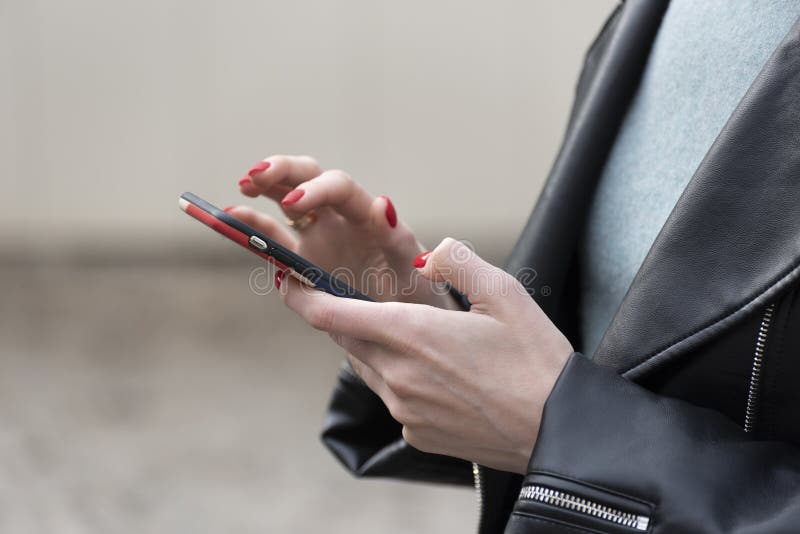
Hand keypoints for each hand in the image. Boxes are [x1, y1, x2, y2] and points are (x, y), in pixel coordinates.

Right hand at [229, 155, 455, 307]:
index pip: (339, 188)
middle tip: (256, 175)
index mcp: (366, 214)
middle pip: (307, 177)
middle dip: (282, 171)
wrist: (405, 321)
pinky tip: (230, 219)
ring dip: (262, 188)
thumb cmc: (416, 290)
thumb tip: (382, 203)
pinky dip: (251, 226)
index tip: (294, 206)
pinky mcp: (303, 258)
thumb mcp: (414, 268)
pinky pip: (273, 236)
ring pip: (284, 198)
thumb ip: (398, 238)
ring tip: (242, 186)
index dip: (315, 190)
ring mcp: (319, 235)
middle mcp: (339, 217)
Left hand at [280, 237, 573, 473]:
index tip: (286, 281)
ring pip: (368, 367)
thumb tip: (425, 252)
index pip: (331, 313)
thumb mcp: (505, 292)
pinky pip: (391, 397)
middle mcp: (397, 374)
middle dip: (345, 317)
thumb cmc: (535, 360)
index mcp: (412, 333)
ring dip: (374, 347)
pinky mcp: (415, 433)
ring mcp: (404, 409)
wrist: (557, 433)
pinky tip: (437, 375)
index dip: (301, 296)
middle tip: (360, 299)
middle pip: (347, 339)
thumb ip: (456, 260)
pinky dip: (399, 378)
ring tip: (410, 334)